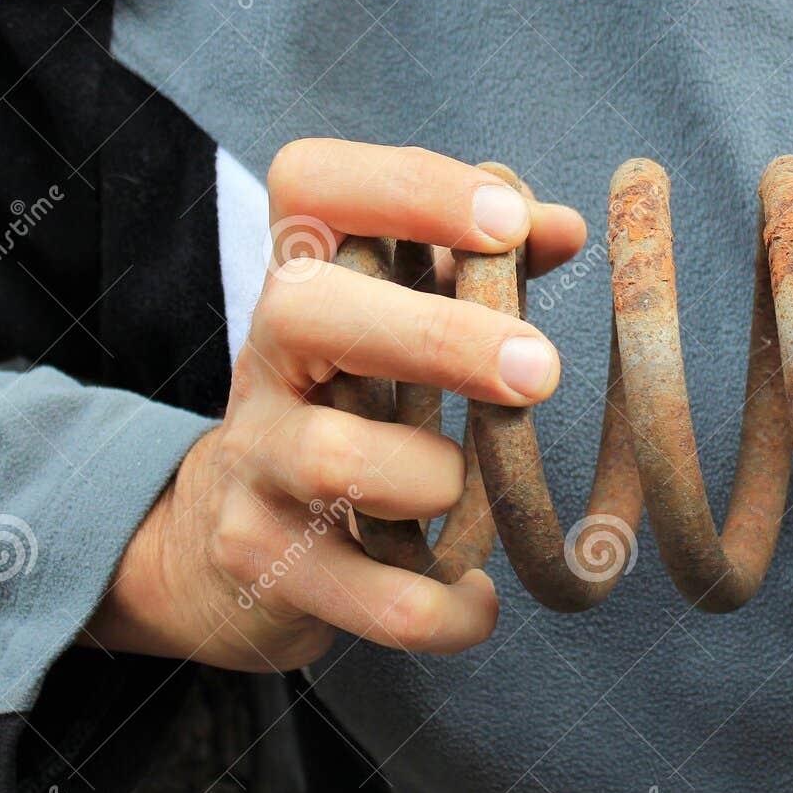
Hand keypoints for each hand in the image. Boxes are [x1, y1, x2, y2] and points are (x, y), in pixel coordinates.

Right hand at [88, 139, 585, 670]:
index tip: (507, 219)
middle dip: (435, 336)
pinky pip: (363, 593)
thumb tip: (560, 227)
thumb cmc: (355, 403)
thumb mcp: (403, 322)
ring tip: (468, 494)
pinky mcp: (264, 562)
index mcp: (306, 281)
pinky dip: (436, 608)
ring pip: (329, 456)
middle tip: (539, 369)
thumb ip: (479, 267)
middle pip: (304, 310)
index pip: (311, 185)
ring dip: (429, 477)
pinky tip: (478, 602)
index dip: (407, 188)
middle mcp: (266, 362)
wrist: (231, 539)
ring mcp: (256, 464)